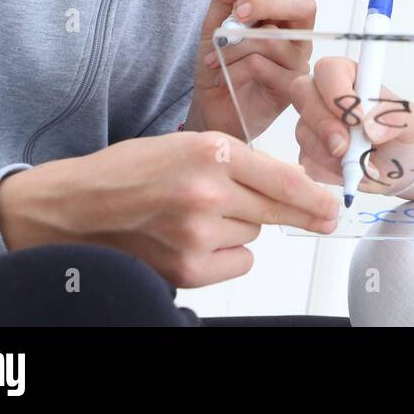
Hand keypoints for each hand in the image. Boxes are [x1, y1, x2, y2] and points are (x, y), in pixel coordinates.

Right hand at [0, 130, 339, 288]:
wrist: (78, 207)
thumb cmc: (132, 171)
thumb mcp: (191, 145)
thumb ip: (241, 162)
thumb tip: (294, 186)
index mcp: (211, 151)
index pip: (283, 179)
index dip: (316, 196)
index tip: (334, 204)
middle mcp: (207, 191)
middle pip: (278, 210)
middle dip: (303, 214)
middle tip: (322, 217)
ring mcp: (198, 233)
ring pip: (255, 234)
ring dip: (242, 226)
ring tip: (200, 213)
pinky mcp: (189, 268)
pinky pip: (238, 261)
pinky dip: (226, 254)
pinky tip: (195, 238)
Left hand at [193, 0, 316, 140]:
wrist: (211, 107)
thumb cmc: (219, 64)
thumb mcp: (214, 24)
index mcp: (284, 18)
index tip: (236, 7)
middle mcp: (298, 38)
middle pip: (305, 6)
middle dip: (268, 5)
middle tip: (237, 19)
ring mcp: (298, 63)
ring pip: (274, 39)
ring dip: (235, 47)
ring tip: (215, 60)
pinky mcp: (289, 88)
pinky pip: (264, 67)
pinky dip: (236, 69)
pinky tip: (225, 78)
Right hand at [290, 55, 413, 194]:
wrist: (404, 170)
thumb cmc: (404, 136)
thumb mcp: (411, 122)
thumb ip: (395, 118)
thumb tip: (369, 128)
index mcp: (350, 77)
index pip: (329, 70)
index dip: (337, 93)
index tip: (357, 119)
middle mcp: (325, 97)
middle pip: (303, 94)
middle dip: (324, 124)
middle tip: (346, 147)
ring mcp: (313, 125)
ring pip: (304, 133)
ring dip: (332, 154)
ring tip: (364, 163)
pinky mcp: (310, 154)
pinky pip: (309, 163)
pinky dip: (331, 173)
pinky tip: (353, 173)